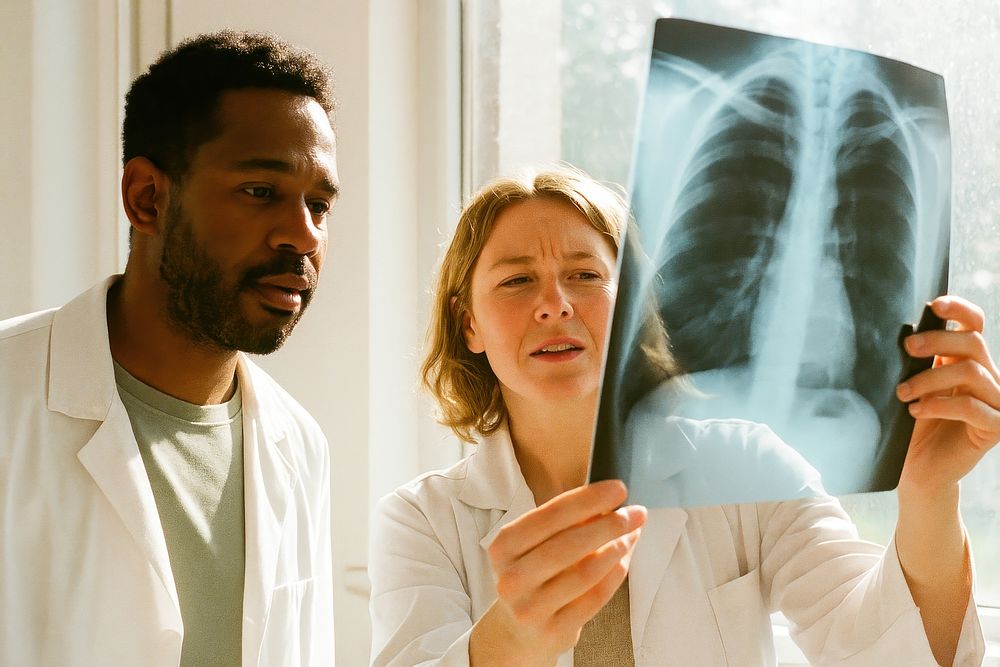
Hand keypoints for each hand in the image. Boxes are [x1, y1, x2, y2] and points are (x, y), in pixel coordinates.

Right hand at [469, 480, 645, 666]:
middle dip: (608, 524)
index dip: (587, 500)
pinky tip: (624, 562)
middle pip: (569, 544)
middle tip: (635, 513)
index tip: (618, 489)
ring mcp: (531, 608)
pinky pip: (594, 599)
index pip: (550, 515)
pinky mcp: (553, 631)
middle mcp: (512, 578)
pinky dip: (614, 576)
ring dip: (616, 550)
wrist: (518, 631)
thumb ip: (569, 524)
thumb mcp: (537, 546)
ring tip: (631, 535)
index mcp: (505, 546)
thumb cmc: (535, 576)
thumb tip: (613, 503)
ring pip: (584, 573)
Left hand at [896, 295, 999, 499]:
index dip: (960, 309)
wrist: (919, 470)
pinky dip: (939, 405)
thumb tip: (901, 331)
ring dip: (930, 378)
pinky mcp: (996, 428)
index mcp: (968, 360)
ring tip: (902, 393)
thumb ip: (916, 360)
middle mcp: (988, 377)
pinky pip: (972, 407)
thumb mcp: (912, 385)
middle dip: (936, 340)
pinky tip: (916, 411)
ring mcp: (997, 402)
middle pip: (973, 342)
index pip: (975, 324)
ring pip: (971, 372)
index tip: (934, 305)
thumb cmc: (912, 425)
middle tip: (907, 349)